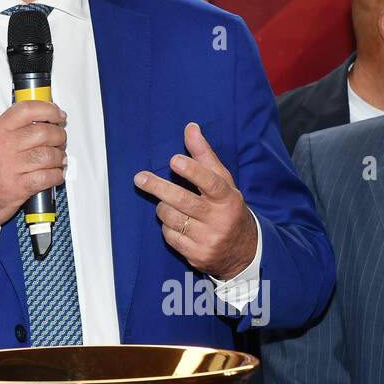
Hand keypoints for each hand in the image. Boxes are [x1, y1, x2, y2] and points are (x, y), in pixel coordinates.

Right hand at [0, 101, 66, 228]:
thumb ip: (11, 128)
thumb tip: (41, 119)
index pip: (26, 110)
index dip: (48, 109)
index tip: (58, 115)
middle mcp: (3, 146)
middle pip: (43, 132)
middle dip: (59, 136)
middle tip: (60, 140)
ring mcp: (11, 167)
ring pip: (48, 155)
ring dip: (59, 157)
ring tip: (58, 159)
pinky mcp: (19, 187)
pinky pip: (47, 177)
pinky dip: (56, 175)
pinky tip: (55, 175)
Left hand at [134, 122, 254, 279]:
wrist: (243, 251)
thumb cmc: (227, 207)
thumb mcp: (222, 181)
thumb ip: (204, 156)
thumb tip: (190, 128)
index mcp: (228, 198)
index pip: (211, 182)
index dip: (192, 171)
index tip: (174, 160)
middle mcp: (219, 219)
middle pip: (184, 201)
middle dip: (159, 187)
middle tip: (140, 178)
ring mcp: (208, 239)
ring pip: (172, 218)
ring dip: (163, 207)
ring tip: (166, 202)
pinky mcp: (197, 255)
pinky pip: (170, 236)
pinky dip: (167, 226)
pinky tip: (175, 222)